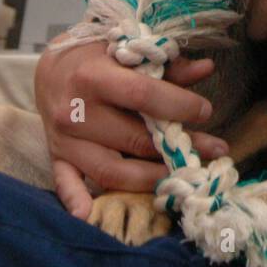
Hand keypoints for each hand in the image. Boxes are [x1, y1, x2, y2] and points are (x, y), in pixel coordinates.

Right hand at [34, 38, 229, 218]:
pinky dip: (76, 201)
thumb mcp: (128, 50)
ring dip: (152, 178)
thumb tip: (207, 68)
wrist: (51, 68)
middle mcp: (75, 111)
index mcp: (92, 76)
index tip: (205, 111)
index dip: (178, 106)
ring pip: (111, 170)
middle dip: (179, 147)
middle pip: (134, 139)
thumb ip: (167, 64)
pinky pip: (66, 183)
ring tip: (184, 176)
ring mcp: (65, 140)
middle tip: (215, 149)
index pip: (142, 95)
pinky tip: (89, 216)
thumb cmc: (96, 56)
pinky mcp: (57, 158)